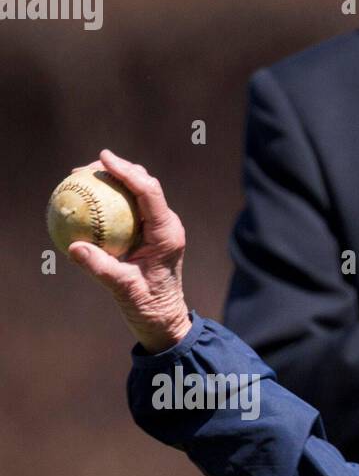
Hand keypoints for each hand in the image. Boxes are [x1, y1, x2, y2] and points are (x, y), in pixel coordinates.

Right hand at [65, 149, 189, 353]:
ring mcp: (160, 228)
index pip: (149, 191)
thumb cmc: (149, 306)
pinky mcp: (151, 233)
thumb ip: (101, 268)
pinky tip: (87, 198)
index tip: (103, 157)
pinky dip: (111, 199)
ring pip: (138, 192)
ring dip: (114, 180)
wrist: (164, 318)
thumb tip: (74, 247)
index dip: (126, 170)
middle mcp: (166, 225)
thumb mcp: (124, 290)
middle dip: (118, 169)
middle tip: (85, 168)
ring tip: (82, 177)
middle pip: (144, 183)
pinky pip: (130, 207)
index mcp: (167, 234)